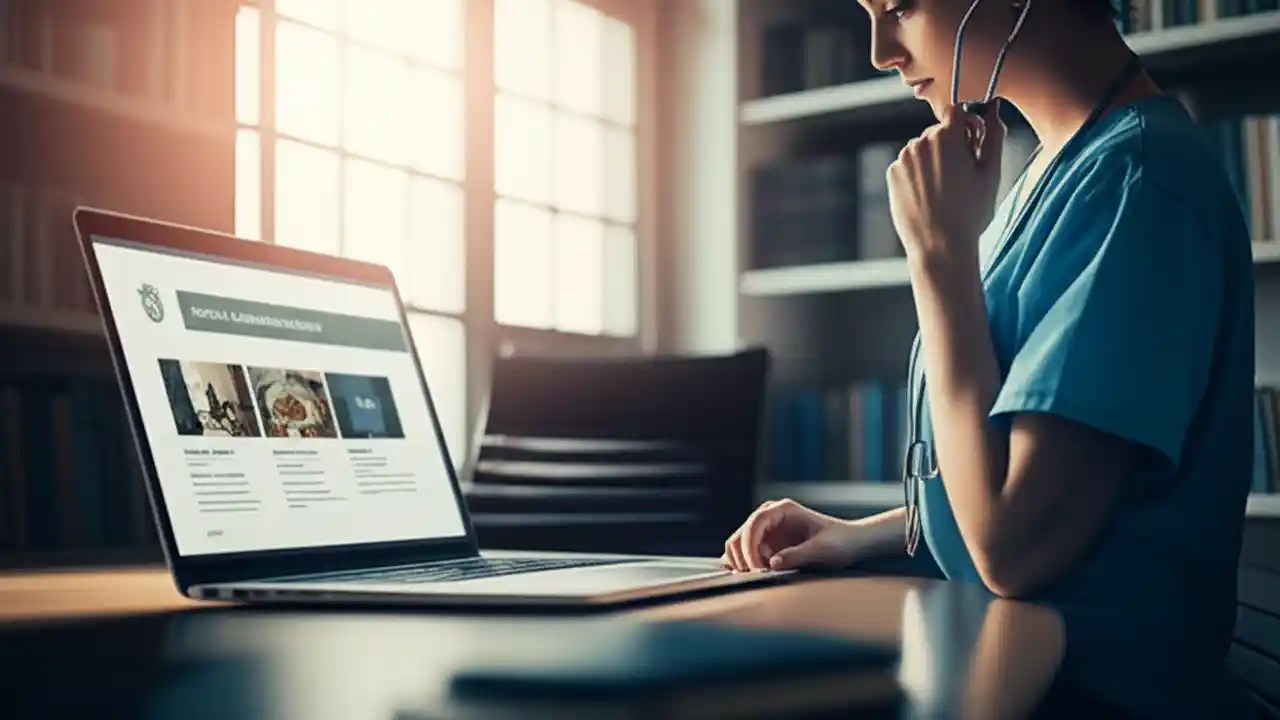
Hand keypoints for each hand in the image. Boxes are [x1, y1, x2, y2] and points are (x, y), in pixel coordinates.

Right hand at [720, 499, 867, 571]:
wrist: (852, 544)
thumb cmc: (841, 542)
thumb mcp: (822, 550)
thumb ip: (798, 555)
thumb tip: (772, 563)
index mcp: (782, 510)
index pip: (754, 524)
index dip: (750, 547)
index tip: (758, 568)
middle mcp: (769, 517)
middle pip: (739, 536)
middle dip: (744, 558)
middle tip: (758, 576)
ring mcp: (766, 532)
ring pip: (736, 546)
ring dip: (742, 563)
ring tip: (761, 576)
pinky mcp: (765, 546)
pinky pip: (743, 555)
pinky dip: (743, 566)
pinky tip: (758, 575)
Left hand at [887, 101, 1005, 266]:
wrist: (939, 246)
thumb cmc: (971, 211)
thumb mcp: (990, 172)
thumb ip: (993, 134)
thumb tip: (994, 108)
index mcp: (946, 135)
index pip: (958, 111)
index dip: (968, 126)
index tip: (974, 145)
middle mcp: (920, 141)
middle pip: (939, 131)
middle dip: (951, 145)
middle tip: (962, 175)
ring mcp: (903, 158)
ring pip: (923, 148)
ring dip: (934, 160)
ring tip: (945, 189)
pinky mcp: (892, 174)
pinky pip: (909, 165)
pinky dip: (918, 174)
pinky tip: (929, 195)